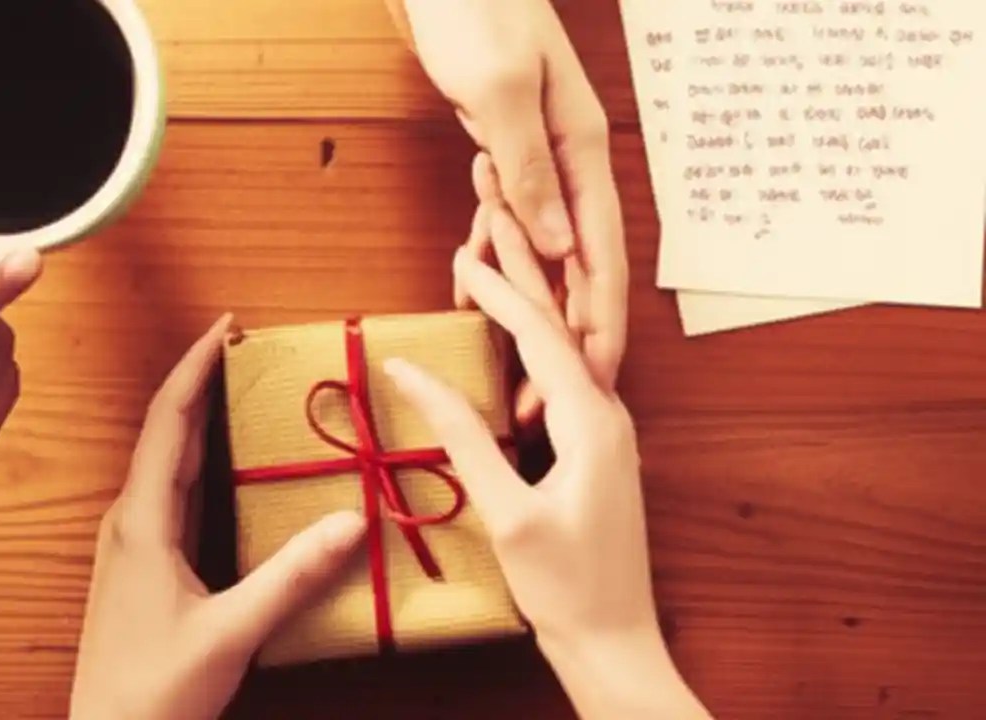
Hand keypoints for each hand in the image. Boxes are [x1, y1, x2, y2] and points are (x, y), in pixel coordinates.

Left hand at [70, 316, 365, 719]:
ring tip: (245, 389)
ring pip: (168, 462)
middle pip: (167, 431)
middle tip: (253, 348)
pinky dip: (202, 462)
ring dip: (202, 420)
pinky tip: (230, 465)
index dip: (195, 365)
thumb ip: (291, 578)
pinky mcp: (141, 566)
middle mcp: (130, 520)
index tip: (228, 325)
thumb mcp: (231, 634)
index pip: (169, 420)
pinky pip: (173, 493)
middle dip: (204, 382)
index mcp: (142, 521)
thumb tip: (350, 522)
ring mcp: (132, 544)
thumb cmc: (155, 692)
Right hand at [384, 209, 708, 717]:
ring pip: (560, 347)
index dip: (500, 284)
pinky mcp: (593, 449)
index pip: (540, 331)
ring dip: (529, 297)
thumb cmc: (566, 587)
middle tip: (497, 208)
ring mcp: (604, 431)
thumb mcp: (506, 511)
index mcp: (594, 420)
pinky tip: (511, 334)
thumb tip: (409, 371)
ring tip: (497, 252)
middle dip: (526, 264)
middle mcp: (608, 413)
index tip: (463, 244)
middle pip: (558, 323)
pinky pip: (560, 378)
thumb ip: (460, 435)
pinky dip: (530, 344)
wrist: (615, 641)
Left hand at [387, 0, 626, 391]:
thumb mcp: (501, 87)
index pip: (602, 254)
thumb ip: (529, 167)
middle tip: (544, 403)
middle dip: (568, 337)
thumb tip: (557, 246)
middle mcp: (568, 161)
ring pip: (543, 253)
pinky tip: (471, 290)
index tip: (596, 383)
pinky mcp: (505, 155)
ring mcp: (538, 159)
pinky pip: (508, 223)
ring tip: (510, 368)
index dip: (600, 323)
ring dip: (529, 309)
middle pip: (579, 266)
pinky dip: (491, 260)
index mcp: (581, 149)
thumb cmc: (476, 8)